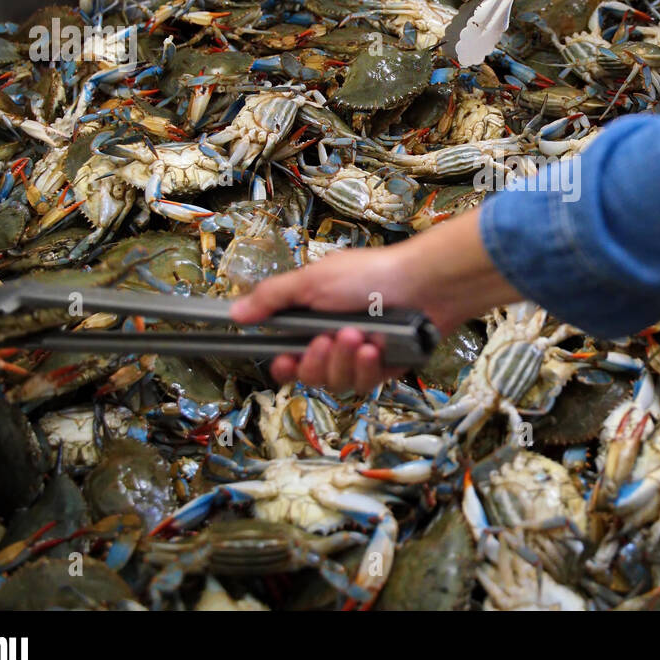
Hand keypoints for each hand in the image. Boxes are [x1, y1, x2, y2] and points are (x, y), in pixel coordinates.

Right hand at [230, 210, 521, 393]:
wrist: (425, 284)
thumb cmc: (370, 275)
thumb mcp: (313, 280)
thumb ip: (273, 298)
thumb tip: (234, 312)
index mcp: (315, 319)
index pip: (289, 354)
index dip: (284, 365)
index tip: (283, 361)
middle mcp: (337, 339)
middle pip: (310, 374)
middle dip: (316, 361)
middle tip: (326, 340)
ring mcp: (362, 356)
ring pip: (337, 381)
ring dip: (344, 360)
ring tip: (359, 337)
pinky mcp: (387, 368)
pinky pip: (365, 383)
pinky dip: (368, 367)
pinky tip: (375, 349)